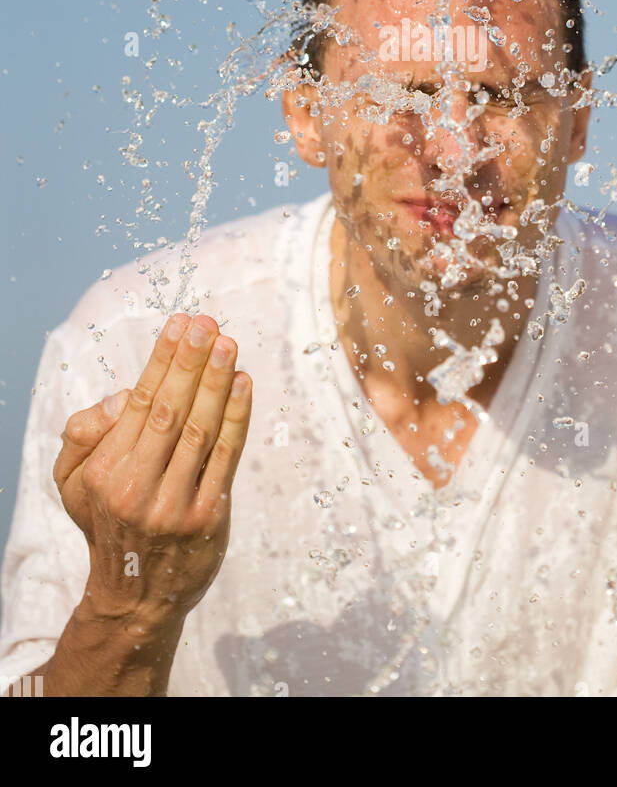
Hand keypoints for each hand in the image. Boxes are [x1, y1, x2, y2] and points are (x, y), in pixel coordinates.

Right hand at [54, 313, 251, 623]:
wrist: (136, 594)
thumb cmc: (108, 520)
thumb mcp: (72, 484)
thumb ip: (83, 435)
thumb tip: (123, 396)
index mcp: (105, 471)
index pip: (139, 403)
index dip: (162, 360)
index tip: (180, 324)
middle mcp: (138, 488)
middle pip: (171, 410)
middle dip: (191, 361)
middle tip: (207, 323)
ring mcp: (175, 505)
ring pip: (201, 430)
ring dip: (217, 382)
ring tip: (228, 344)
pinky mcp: (208, 517)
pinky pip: (226, 456)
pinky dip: (237, 417)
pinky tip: (243, 384)